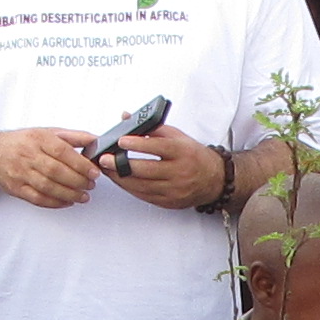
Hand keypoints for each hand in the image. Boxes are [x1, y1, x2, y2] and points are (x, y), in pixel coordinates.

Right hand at [0, 127, 104, 210]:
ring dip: (68, 194)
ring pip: (47, 187)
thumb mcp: (48, 133)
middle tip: (91, 185)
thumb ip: (73, 137)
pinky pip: (37, 199)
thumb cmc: (23, 143)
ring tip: (83, 196)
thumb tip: (96, 141)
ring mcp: (20, 173)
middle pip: (55, 171)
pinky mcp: (16, 188)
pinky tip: (67, 202)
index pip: (62, 152)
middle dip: (77, 181)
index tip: (94, 172)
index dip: (80, 164)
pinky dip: (55, 203)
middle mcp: (28, 155)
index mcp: (38, 139)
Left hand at [110, 131, 226, 213]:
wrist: (214, 179)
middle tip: (105, 159)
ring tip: (107, 169)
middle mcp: (180, 172)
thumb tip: (126, 117)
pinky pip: (144, 196)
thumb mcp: (177, 136)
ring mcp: (174, 190)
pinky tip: (120, 180)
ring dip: (120, 178)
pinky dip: (129, 188)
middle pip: (146, 170)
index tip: (121, 141)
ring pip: (142, 186)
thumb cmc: (192, 155)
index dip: (138, 144)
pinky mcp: (169, 202)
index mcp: (183, 152)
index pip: (158, 147)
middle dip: (121, 165)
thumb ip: (151, 127)